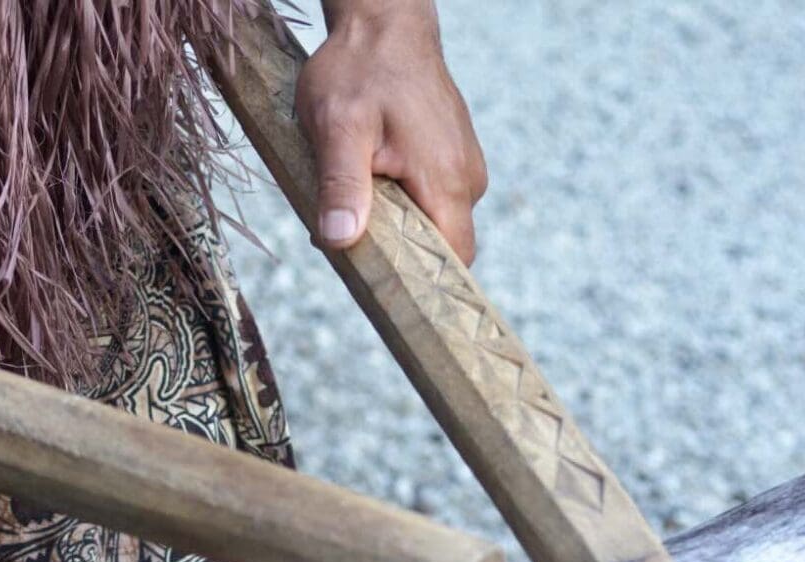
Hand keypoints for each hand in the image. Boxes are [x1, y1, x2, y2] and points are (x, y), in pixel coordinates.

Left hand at [297, 3, 487, 262]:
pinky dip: (399, 203)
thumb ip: (343, 185)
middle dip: (397, 253)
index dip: (422, 285)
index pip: (452, 261)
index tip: (386, 293)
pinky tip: (368, 184)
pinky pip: (430, 200)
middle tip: (349, 237)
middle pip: (440, 248)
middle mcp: (466, 179)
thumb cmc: (360, 70)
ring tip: (354, 201)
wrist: (384, 25)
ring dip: (394, 225)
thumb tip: (340, 240)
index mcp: (446, 181)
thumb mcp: (338, 127)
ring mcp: (462, 168)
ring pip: (432, 224)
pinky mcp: (451, 158)